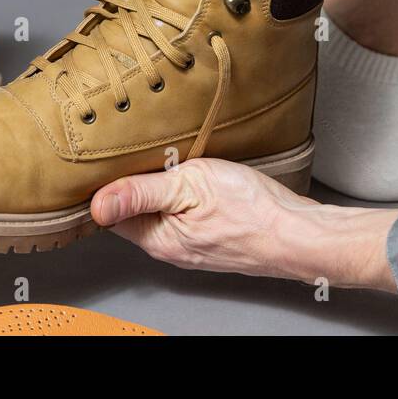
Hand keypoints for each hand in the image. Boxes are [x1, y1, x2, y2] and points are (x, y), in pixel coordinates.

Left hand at [91, 157, 397, 290]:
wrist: (301, 233)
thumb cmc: (252, 210)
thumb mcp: (189, 185)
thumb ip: (140, 193)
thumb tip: (96, 204)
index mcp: (157, 238)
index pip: (112, 211)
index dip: (109, 181)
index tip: (111, 156)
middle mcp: (171, 249)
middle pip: (137, 211)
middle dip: (135, 182)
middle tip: (141, 149)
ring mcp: (194, 247)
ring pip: (163, 212)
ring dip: (163, 187)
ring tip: (170, 159)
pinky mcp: (214, 240)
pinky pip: (187, 215)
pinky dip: (186, 196)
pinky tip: (198, 179)